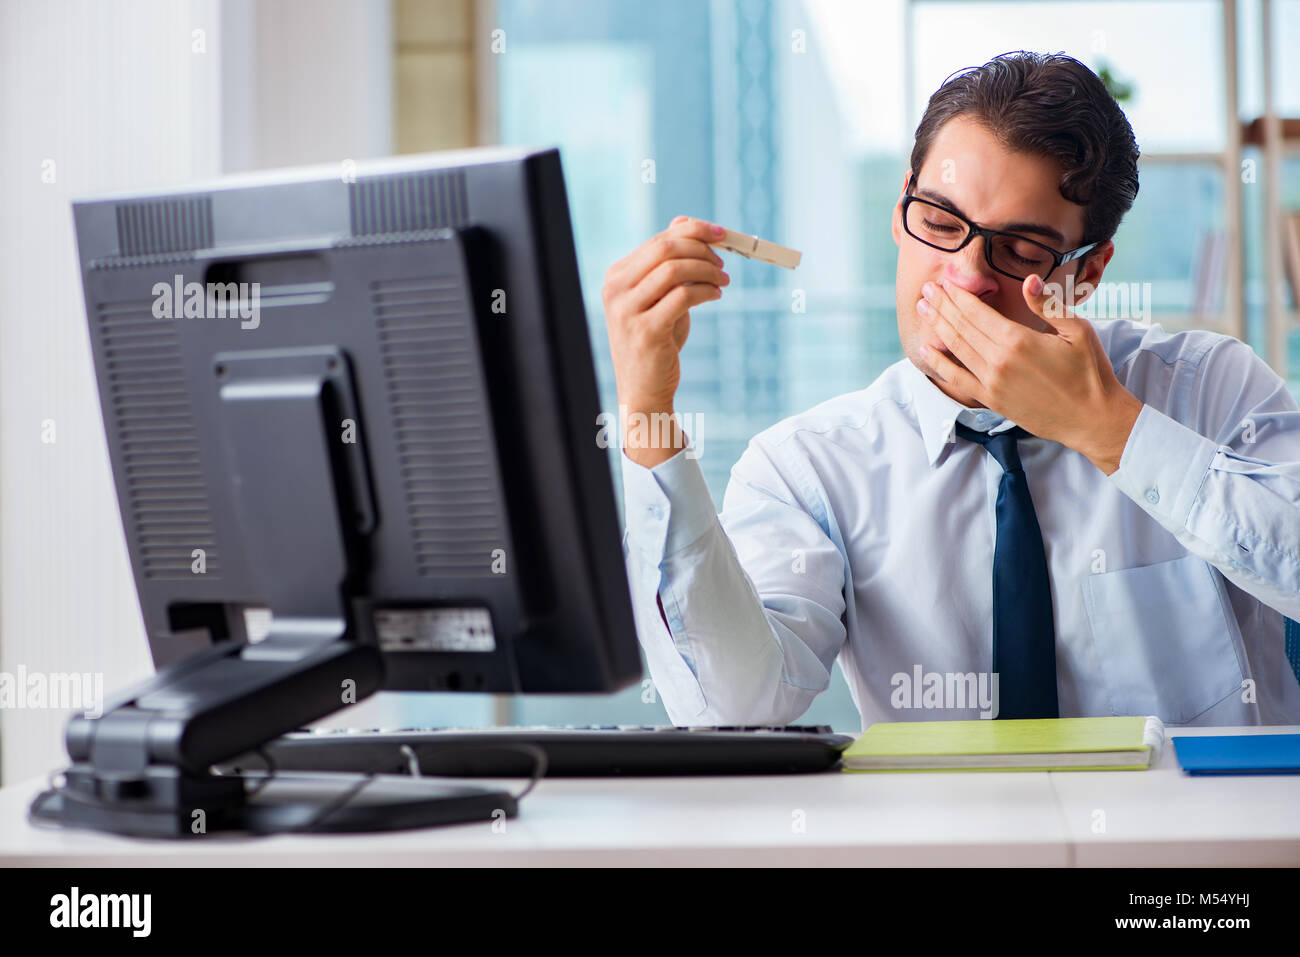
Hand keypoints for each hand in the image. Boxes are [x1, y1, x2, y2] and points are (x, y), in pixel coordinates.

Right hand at [601, 216, 730, 466]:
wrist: (643, 391)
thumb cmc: (656, 342)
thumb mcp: (659, 298)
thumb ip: (668, 264)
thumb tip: (684, 222)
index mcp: (616, 277)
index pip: (658, 241)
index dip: (693, 231)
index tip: (720, 234)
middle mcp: (615, 291)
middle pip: (665, 249)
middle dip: (701, 248)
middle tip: (724, 261)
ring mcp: (627, 312)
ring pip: (674, 269)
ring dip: (707, 270)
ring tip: (723, 281)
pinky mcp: (646, 331)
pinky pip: (683, 296)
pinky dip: (705, 291)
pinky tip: (716, 296)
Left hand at [918, 275, 1142, 474]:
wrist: (1092, 418)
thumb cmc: (1090, 372)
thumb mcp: (1077, 331)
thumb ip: (1048, 305)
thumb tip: (1029, 280)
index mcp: (1018, 340)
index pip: (977, 312)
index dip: (958, 295)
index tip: (944, 282)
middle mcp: (999, 361)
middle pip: (961, 327)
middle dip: (942, 306)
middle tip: (927, 289)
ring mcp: (992, 382)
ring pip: (955, 348)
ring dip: (936, 326)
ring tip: (923, 309)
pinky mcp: (991, 400)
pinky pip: (956, 379)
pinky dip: (938, 363)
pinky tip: (925, 349)